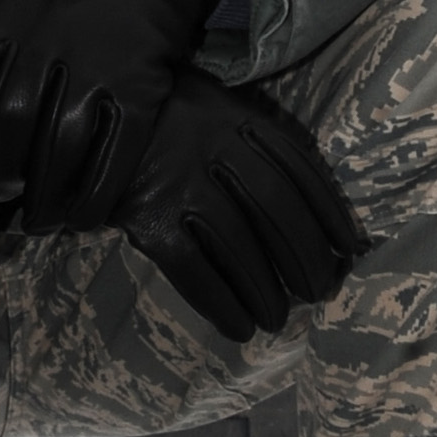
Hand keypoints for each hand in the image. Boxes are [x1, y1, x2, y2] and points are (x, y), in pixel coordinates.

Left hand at [0, 0, 232, 227]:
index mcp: (0, 14)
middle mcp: (42, 41)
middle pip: (4, 126)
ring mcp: (94, 66)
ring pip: (56, 148)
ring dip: (41, 194)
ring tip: (34, 215)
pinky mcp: (139, 89)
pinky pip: (112, 157)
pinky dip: (93, 196)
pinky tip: (79, 217)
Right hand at [118, 70, 366, 342]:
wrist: (84, 119)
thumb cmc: (158, 117)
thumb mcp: (211, 107)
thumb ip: (250, 140)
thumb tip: (307, 201)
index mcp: (237, 119)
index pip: (300, 170)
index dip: (331, 214)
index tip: (352, 249)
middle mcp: (214, 149)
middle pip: (277, 211)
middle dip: (306, 258)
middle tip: (320, 292)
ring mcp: (179, 184)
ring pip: (240, 246)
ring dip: (266, 290)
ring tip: (279, 318)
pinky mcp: (147, 218)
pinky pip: (194, 270)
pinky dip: (221, 304)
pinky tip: (239, 328)